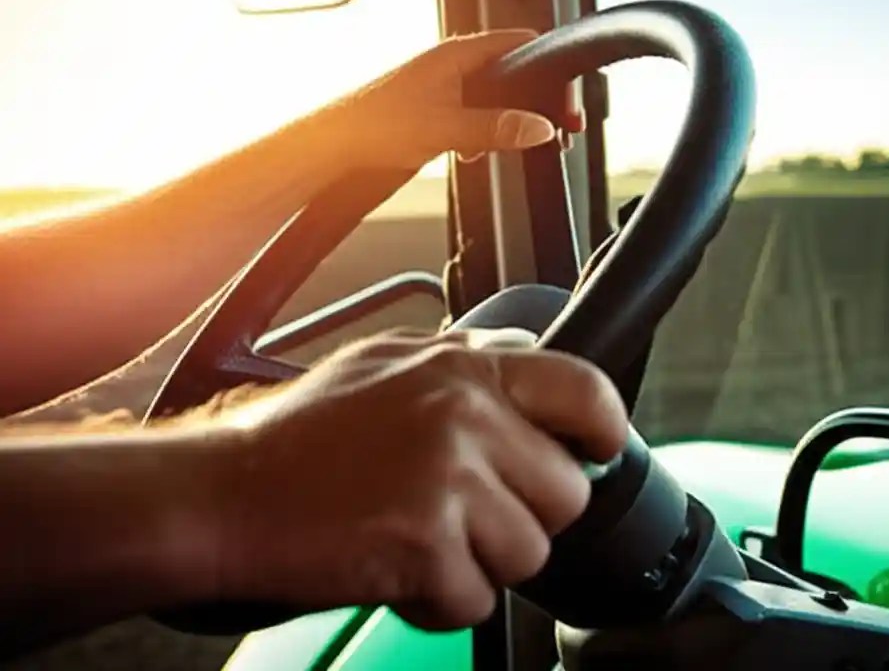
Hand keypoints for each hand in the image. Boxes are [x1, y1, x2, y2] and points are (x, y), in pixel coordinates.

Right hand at [210, 328, 627, 628]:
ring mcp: (448, 481)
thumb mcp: (386, 364)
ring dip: (479, 563)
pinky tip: (395, 567)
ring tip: (418, 538)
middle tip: (462, 514)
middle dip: (522, 516)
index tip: (596, 450)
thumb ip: (465, 357)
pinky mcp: (427, 546)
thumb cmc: (295, 437)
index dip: (602, 428)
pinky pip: (477, 600)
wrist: (221, 496)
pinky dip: (438, 601)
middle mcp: (465, 417)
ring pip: (528, 554)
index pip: (583, 389)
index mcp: (463, 370)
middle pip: (565, 494)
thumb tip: (527, 351)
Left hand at [339, 29, 582, 169]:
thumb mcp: (447, 127)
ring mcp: (444, 88)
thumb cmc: (376, 123)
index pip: (519, 44)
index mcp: (457, 54)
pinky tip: (474, 152)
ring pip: (494, 100)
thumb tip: (540, 128)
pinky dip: (483, 135)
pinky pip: (474, 118)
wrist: (336, 145)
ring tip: (509, 144)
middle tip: (552, 129)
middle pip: (511, 76)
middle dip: (532, 104)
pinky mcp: (436, 111)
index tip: (565, 97)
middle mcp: (453, 66)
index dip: (547, 68)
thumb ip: (496, 128)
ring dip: (506, 124)